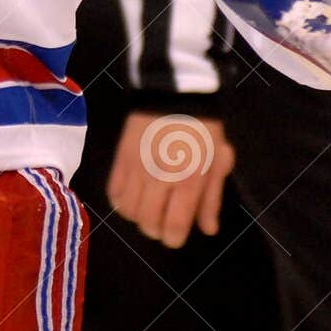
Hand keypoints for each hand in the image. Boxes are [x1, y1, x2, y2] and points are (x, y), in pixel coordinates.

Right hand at [106, 111, 233, 248]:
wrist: (174, 91)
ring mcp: (137, 168)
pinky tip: (132, 196)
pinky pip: (114, 192)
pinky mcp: (121, 157)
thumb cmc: (203, 127)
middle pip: (149, 223)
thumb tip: (207, 230)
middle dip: (157, 230)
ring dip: (138, 217)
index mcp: (188, 179)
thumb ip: (211, 198)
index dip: (174, 238)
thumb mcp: (216, 161)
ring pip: (129, 211)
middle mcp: (160, 177)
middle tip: (163, 222)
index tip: (176, 235)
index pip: (174, 226)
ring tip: (147, 208)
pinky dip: (121, 201)